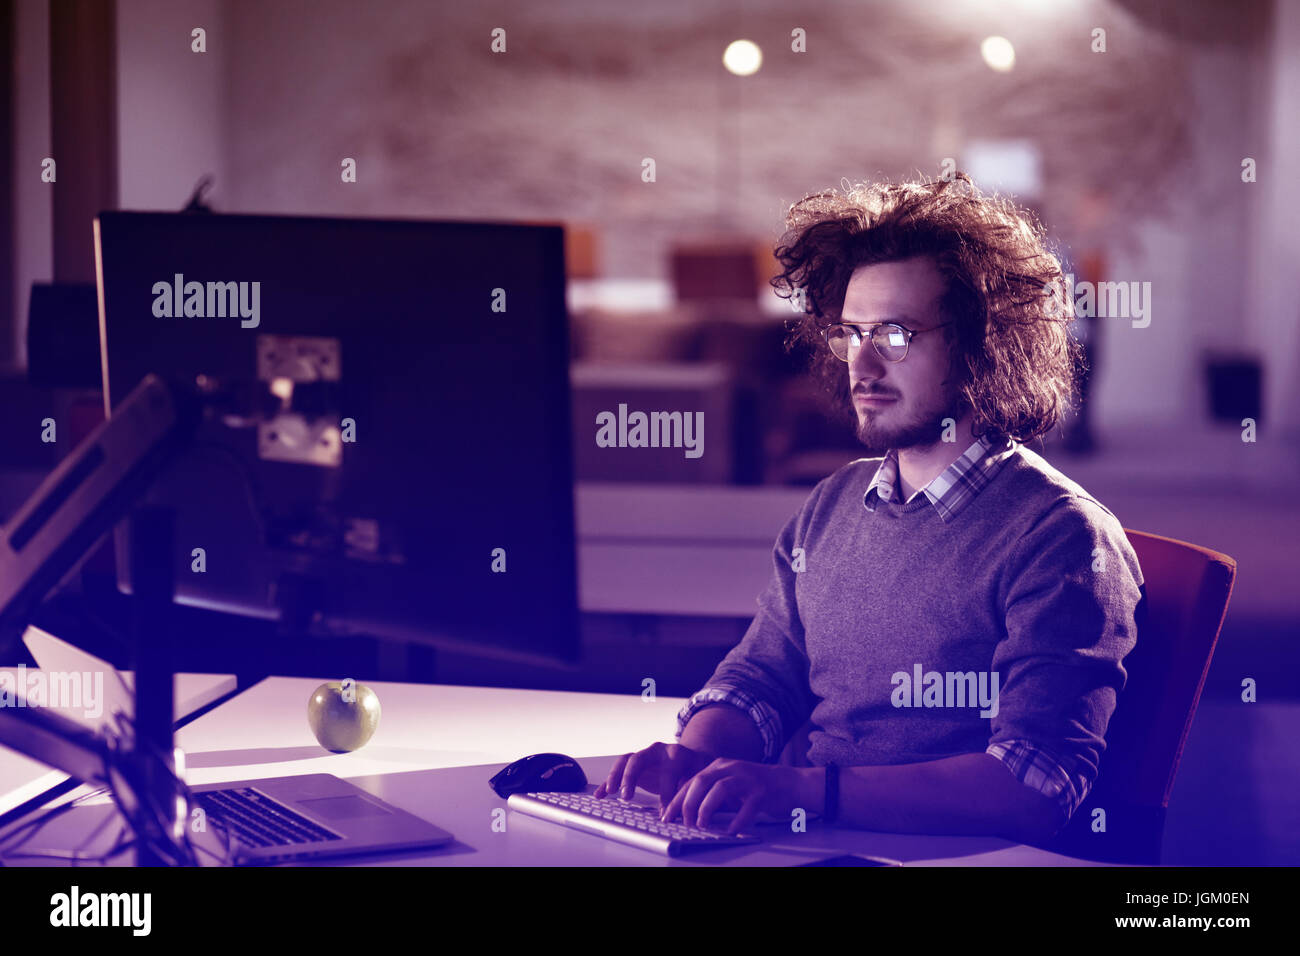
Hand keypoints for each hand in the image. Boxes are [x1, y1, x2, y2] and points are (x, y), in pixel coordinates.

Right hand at [594, 742, 712, 807]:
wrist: (694, 759)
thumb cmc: (697, 769)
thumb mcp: (699, 777)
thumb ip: (690, 791)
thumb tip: (684, 811)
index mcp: (676, 753)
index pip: (667, 772)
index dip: (666, 794)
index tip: (665, 814)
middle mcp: (657, 751)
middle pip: (638, 759)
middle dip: (630, 778)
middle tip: (626, 796)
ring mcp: (645, 756)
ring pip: (625, 761)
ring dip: (615, 776)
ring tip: (609, 792)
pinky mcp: (636, 766)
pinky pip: (619, 770)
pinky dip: (608, 782)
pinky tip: (600, 794)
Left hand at [661, 758, 807, 833]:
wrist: (789, 783)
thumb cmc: (755, 788)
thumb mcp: (729, 784)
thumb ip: (710, 792)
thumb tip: (686, 811)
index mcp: (720, 766)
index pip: (691, 781)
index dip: (677, 799)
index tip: (667, 817)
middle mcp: (731, 768)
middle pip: (701, 781)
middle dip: (688, 803)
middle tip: (684, 823)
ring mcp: (747, 778)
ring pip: (720, 789)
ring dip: (707, 808)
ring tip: (702, 825)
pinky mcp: (762, 791)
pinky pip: (747, 807)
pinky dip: (737, 820)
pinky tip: (731, 831)